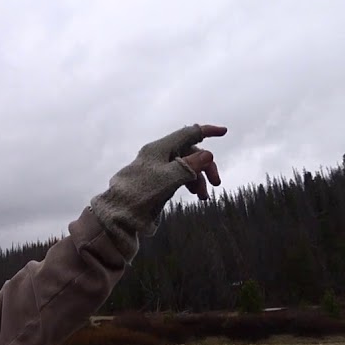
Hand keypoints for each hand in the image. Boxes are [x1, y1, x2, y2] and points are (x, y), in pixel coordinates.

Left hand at [90, 123, 229, 260]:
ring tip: (203, 198)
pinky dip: (190, 183)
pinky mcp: (157, 181)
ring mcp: (158, 168)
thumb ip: (189, 166)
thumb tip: (208, 154)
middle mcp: (159, 155)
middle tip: (217, 184)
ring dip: (199, 179)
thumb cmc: (142, 194)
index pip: (188, 133)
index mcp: (160, 148)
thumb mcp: (169, 179)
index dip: (207, 131)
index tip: (224, 131)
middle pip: (191, 152)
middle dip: (206, 166)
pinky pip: (179, 176)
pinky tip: (196, 195)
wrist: (120, 213)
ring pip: (186, 166)